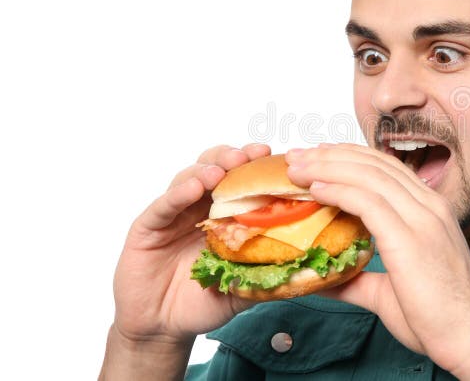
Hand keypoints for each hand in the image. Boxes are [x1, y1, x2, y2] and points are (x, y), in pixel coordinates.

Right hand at [111, 143, 270, 344]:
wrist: (163, 326)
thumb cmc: (204, 301)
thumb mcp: (245, 288)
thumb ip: (269, 275)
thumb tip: (309, 269)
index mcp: (225, 214)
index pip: (240, 180)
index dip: (255, 166)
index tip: (272, 156)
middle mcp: (199, 206)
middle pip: (215, 168)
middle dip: (233, 157)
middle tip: (248, 156)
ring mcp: (174, 214)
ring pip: (188, 178)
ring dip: (207, 170)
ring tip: (221, 171)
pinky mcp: (148, 227)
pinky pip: (163, 206)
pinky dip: (178, 194)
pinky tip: (192, 189)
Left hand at [285, 143, 469, 375]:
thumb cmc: (439, 317)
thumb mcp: (390, 290)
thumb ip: (358, 278)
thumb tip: (327, 279)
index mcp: (431, 210)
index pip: (386, 168)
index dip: (348, 157)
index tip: (317, 158)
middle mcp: (429, 206)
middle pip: (374, 164)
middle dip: (331, 155)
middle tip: (297, 155)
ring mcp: (423, 219)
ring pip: (369, 175)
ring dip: (327, 167)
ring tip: (297, 167)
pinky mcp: (410, 238)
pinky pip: (368, 202)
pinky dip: (339, 190)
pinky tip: (316, 189)